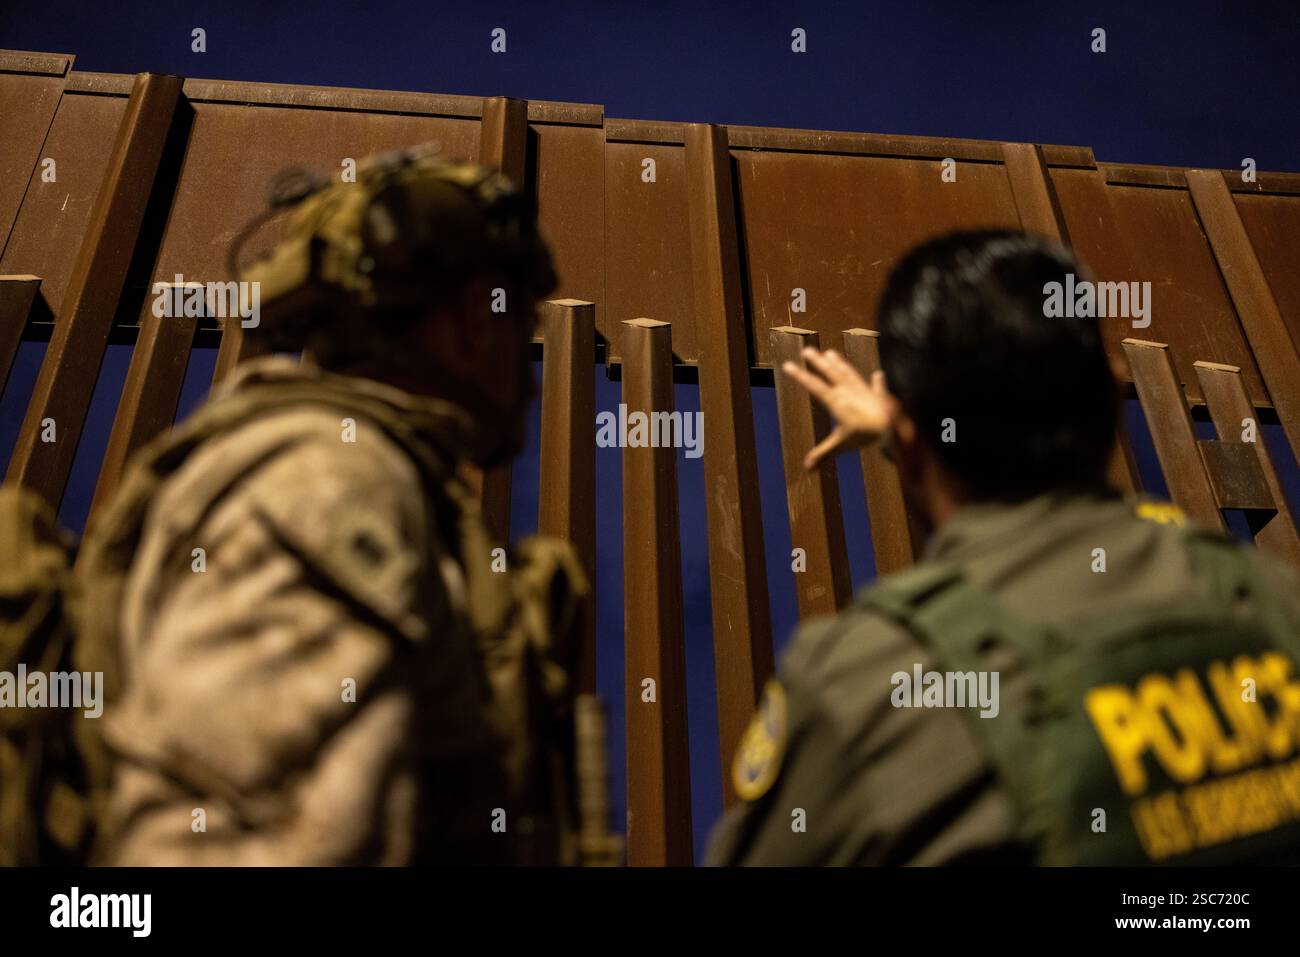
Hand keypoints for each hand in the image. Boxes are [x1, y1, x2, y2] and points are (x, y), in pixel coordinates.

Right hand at [781, 347, 898, 469]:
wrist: (892, 427)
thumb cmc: (865, 435)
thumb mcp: (841, 444)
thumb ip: (824, 453)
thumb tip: (807, 466)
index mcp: (836, 401)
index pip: (814, 386)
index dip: (800, 376)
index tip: (788, 365)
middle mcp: (849, 391)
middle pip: (830, 373)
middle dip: (817, 362)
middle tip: (807, 350)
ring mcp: (864, 390)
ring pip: (849, 373)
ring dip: (840, 363)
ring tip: (831, 353)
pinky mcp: (879, 395)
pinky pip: (877, 386)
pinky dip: (878, 381)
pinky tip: (879, 374)